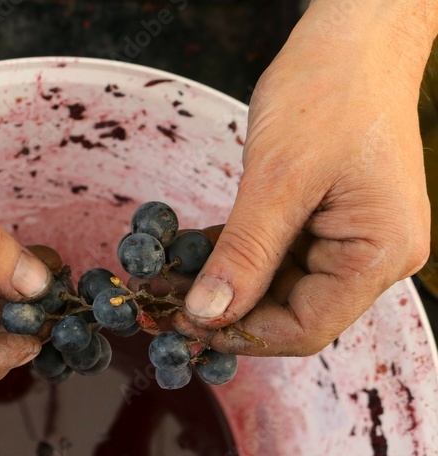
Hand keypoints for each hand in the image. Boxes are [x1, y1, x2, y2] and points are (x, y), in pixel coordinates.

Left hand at [175, 0, 436, 355]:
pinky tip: (190, 253)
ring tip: (164, 279)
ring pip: (278, 286)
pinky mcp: (330, 220)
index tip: (179, 324)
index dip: (239, 335)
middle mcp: (375, 256)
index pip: (305, 328)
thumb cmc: (327, 92)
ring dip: (223, 284)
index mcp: (379, 253)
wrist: (354, 37)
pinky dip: (235, 256)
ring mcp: (354, 239)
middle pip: (291, 312)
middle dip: (224, 311)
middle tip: (159, 303)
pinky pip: (278, 255)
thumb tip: (207, 315)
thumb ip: (244, 253)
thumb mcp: (277, 178)